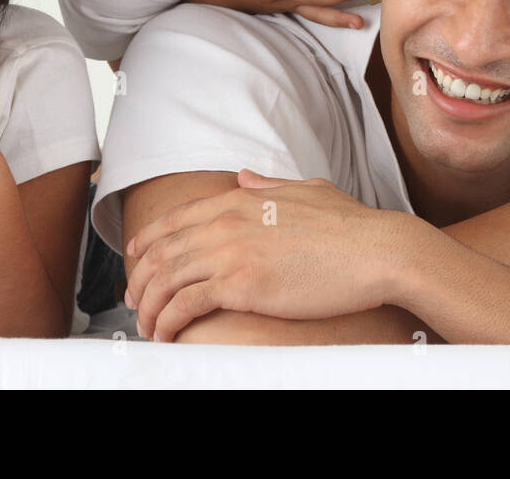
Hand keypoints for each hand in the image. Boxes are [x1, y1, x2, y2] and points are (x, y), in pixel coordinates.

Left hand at [124, 169, 396, 340]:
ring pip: (167, 278)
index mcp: (241, 198)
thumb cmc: (351, 225)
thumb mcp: (306, 190)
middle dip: (140, 278)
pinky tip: (166, 334)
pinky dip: (168, 321)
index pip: (177, 219)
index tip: (135, 256)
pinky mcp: (241, 285)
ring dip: (149, 305)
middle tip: (134, 299)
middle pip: (163, 250)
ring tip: (148, 326)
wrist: (376, 250)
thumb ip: (269, 184)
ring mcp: (232, 252)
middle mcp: (227, 221)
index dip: (148, 239)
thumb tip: (246, 175)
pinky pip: (186, 304)